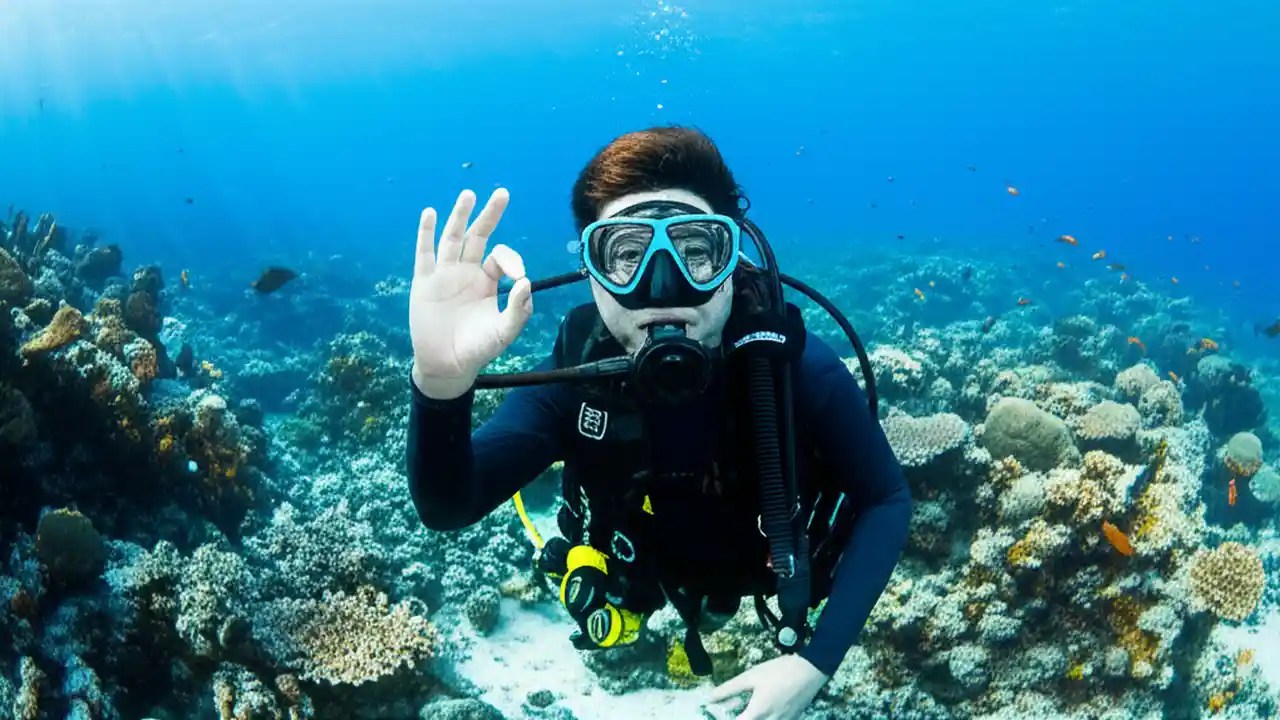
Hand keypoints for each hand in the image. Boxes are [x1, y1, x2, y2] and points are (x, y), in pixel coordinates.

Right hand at [409, 188, 531, 398]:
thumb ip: (519, 309)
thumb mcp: (505, 331)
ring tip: (469, 194)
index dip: (511, 260)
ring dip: (460, 216)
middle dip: (490, 215)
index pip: (500, 257)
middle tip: (502, 193)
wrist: (447, 366)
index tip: (517, 277)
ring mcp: (444, 275)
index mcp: (487, 281)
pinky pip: (425, 253)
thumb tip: (527, 282)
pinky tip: (431, 213)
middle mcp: (466, 272)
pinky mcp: (424, 282)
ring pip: (453, 238)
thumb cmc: (478, 348)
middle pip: (478, 236)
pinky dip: (427, 233)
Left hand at [704, 655, 828, 719]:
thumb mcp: (751, 677)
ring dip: (753, 718)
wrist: (809, 671)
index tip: (717, 716)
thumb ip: (729, 689)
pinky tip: (762, 708)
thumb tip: (709, 698)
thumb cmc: (778, 672)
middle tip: (734, 711)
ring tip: (749, 709)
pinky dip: (765, 718)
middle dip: (740, 719)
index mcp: (757, 714)